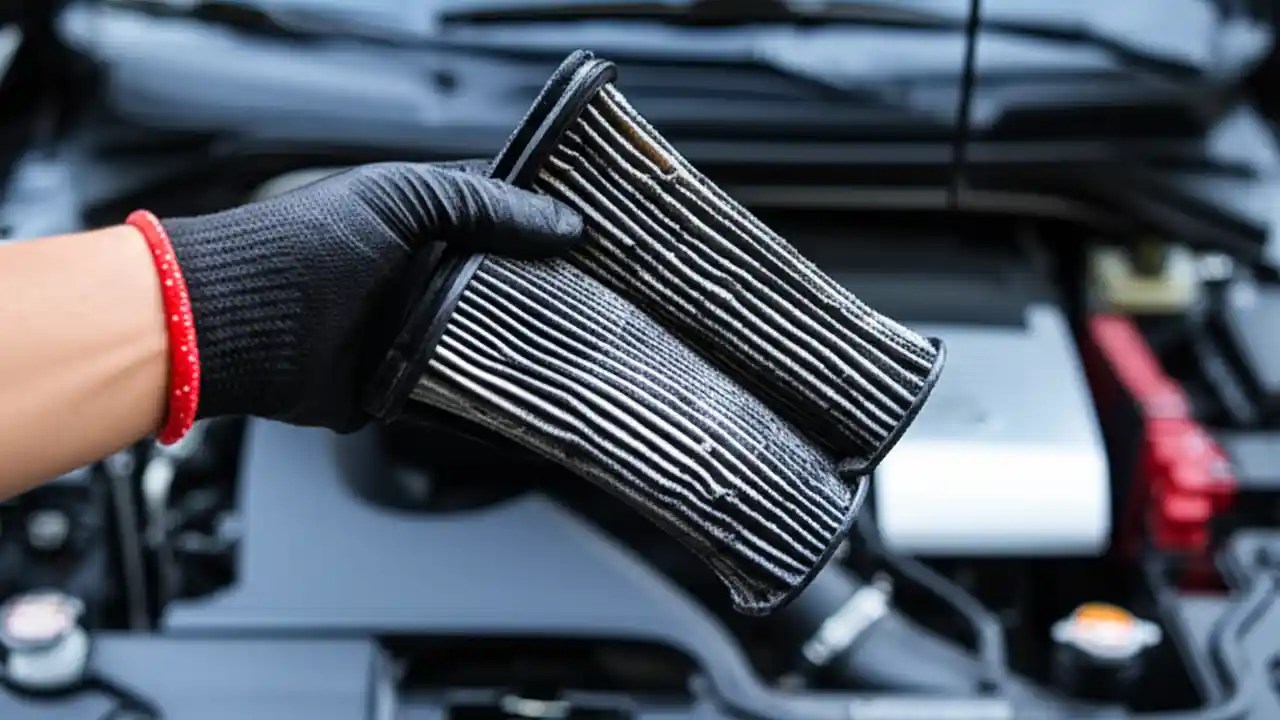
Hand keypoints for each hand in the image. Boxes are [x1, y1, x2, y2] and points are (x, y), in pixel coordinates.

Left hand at [163, 161, 583, 430]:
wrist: (240, 320)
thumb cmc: (307, 243)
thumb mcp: (404, 196)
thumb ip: (486, 205)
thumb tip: (567, 225)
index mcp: (428, 225)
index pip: (510, 223)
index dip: (555, 232)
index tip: (609, 244)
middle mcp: (428, 280)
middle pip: (512, 293)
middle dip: (556, 301)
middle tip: (616, 309)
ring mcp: (419, 336)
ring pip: (496, 351)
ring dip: (535, 357)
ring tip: (599, 361)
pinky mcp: (405, 389)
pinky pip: (464, 404)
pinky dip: (499, 411)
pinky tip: (547, 410)